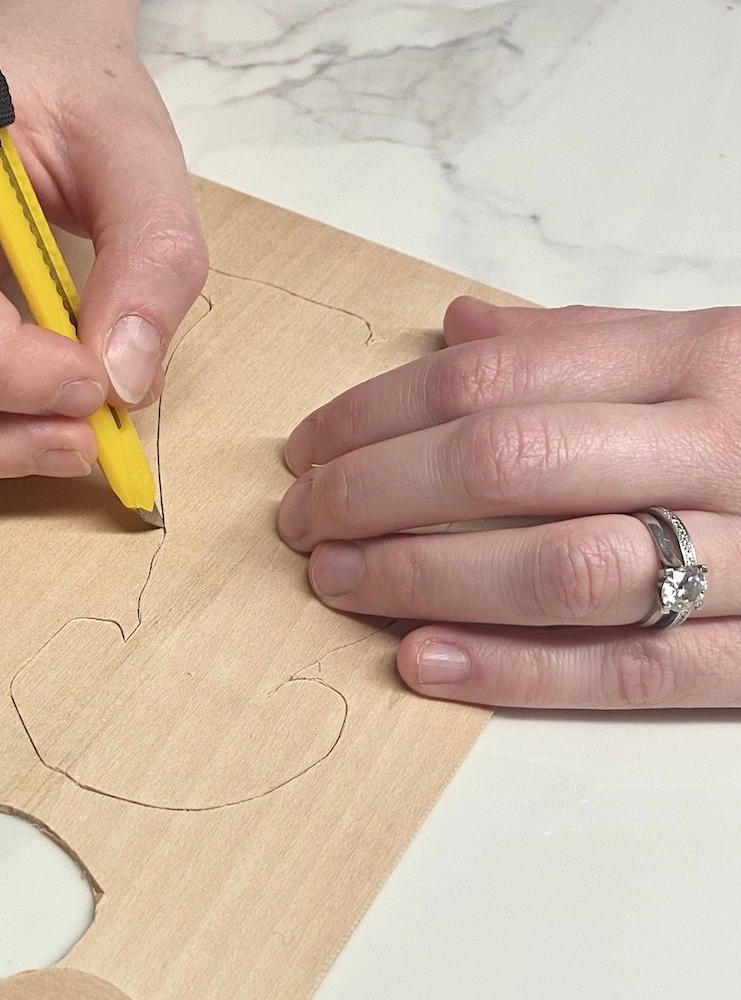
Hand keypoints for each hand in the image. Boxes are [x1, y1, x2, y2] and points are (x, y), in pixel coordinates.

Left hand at [279, 300, 740, 707]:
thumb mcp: (714, 351)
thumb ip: (589, 342)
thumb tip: (456, 330)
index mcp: (703, 355)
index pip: (497, 377)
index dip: (376, 415)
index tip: (306, 450)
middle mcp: (726, 442)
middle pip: (508, 461)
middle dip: (375, 493)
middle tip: (300, 524)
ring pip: (562, 564)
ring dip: (427, 576)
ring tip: (337, 584)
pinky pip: (633, 666)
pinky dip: (519, 669)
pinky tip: (424, 662)